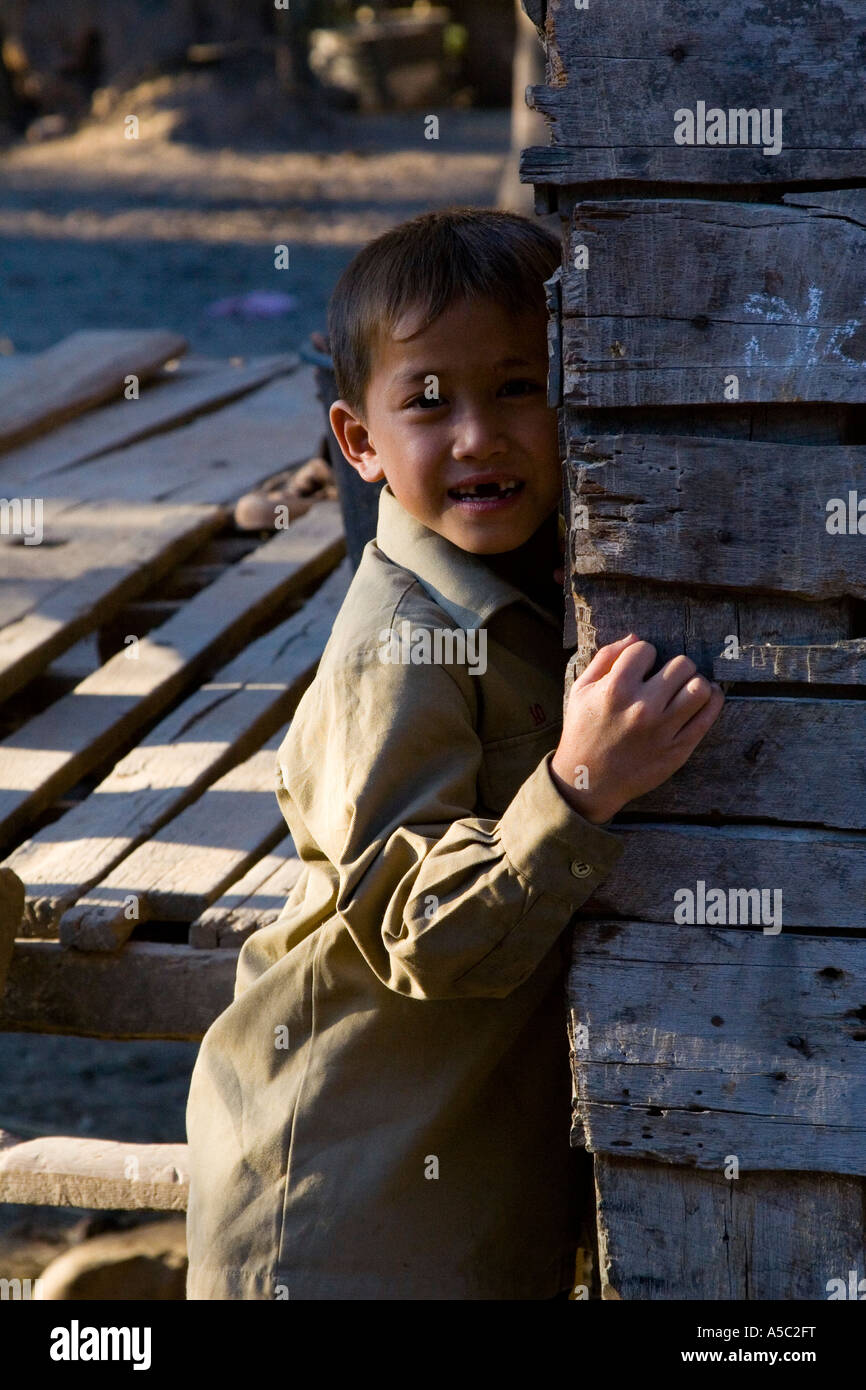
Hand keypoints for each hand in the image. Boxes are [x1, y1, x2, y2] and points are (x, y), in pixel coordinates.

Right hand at [550, 634, 724, 822]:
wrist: (588, 781)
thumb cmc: (583, 731)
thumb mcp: (580, 690)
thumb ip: (605, 658)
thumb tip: (635, 637)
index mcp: (615, 689)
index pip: (645, 649)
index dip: (643, 655)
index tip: (640, 668)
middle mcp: (642, 707)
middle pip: (681, 664)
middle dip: (674, 667)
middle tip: (666, 678)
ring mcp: (663, 729)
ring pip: (700, 687)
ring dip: (695, 682)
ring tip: (685, 688)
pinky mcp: (678, 748)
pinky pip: (708, 715)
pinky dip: (712, 700)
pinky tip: (704, 697)